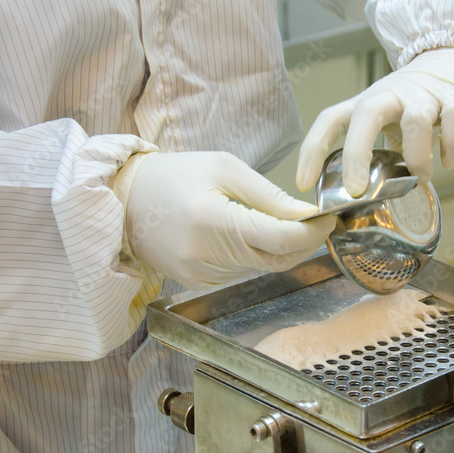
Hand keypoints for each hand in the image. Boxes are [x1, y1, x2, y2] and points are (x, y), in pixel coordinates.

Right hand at [124, 152, 334, 288]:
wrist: (125, 199)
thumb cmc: (175, 175)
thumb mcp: (224, 168)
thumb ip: (269, 196)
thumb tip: (308, 215)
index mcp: (213, 221)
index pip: (281, 239)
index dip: (312, 232)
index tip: (328, 219)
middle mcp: (206, 256)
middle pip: (276, 258)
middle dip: (301, 241)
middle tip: (314, 221)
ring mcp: (200, 275)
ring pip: (261, 267)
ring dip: (275, 248)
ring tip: (269, 220)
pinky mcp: (196, 283)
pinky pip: (240, 272)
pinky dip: (251, 256)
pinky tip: (240, 235)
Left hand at [297, 47, 453, 196]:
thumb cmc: (416, 98)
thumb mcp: (389, 119)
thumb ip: (378, 150)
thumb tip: (365, 196)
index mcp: (369, 102)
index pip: (331, 119)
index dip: (313, 148)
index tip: (303, 182)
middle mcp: (392, 94)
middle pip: (366, 115)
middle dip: (357, 154)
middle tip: (357, 191)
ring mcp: (425, 93)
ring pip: (416, 121)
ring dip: (416, 158)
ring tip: (420, 177)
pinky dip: (452, 146)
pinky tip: (449, 162)